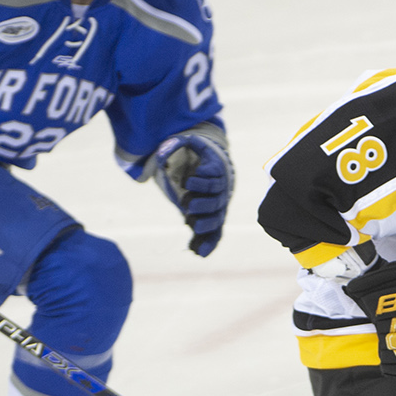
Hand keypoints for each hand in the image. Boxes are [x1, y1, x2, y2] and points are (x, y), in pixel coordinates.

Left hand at [152, 132, 232, 255]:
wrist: (215, 173)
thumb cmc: (201, 159)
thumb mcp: (195, 146)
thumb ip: (184, 142)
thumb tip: (174, 141)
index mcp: (217, 174)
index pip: (212, 178)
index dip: (201, 181)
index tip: (187, 181)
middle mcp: (220, 193)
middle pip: (215, 201)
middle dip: (202, 204)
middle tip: (188, 206)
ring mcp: (218, 209)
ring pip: (216, 220)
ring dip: (206, 225)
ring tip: (193, 226)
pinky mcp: (214, 221)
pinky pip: (215, 235)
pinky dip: (209, 245)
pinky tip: (200, 254)